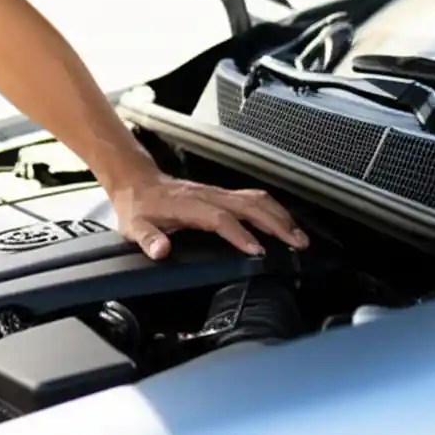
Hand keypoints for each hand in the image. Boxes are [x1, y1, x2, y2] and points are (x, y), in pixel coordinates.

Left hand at [110, 172, 309, 259]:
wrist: (138, 183)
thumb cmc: (139, 207)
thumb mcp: (134, 227)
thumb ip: (148, 239)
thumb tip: (161, 250)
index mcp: (189, 205)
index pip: (220, 218)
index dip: (240, 234)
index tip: (258, 251)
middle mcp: (208, 195)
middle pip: (250, 205)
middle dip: (276, 223)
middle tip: (296, 244)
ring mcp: (218, 193)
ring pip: (257, 199)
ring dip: (280, 216)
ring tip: (299, 237)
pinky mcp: (223, 194)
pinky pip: (254, 199)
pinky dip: (274, 211)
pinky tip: (284, 224)